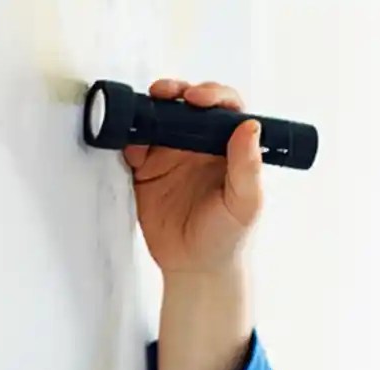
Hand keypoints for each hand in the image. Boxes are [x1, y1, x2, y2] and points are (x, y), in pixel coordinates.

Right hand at [123, 79, 263, 275]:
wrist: (196, 268)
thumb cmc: (229, 237)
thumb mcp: (245, 204)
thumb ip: (247, 167)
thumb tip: (250, 126)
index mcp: (229, 148)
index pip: (225, 108)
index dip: (213, 95)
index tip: (198, 99)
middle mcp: (201, 146)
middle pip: (187, 105)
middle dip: (175, 91)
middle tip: (164, 93)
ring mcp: (172, 155)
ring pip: (159, 118)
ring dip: (149, 108)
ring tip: (142, 111)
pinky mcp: (147, 170)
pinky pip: (133, 144)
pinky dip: (128, 137)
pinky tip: (131, 145)